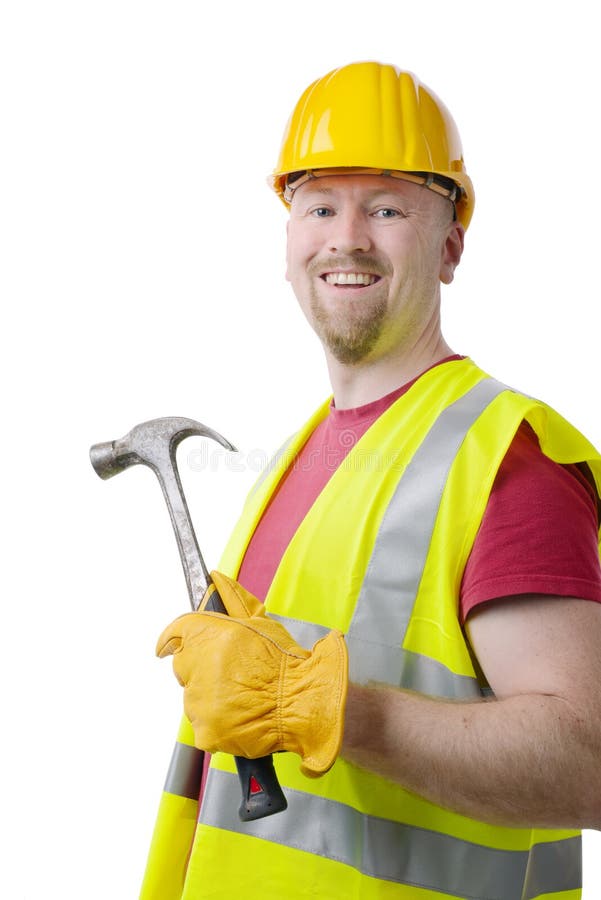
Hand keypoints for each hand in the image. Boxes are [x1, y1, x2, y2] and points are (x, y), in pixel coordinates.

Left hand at [156, 571, 347, 776]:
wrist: (303, 702)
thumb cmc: (286, 663)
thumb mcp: (261, 623)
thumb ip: (233, 599)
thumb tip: (217, 579)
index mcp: (211, 634)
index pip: (177, 632)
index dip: (173, 640)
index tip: (167, 646)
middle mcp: (200, 665)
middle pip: (184, 667)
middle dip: (200, 670)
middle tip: (232, 675)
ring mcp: (200, 700)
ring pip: (193, 698)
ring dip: (210, 698)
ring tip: (242, 697)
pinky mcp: (205, 729)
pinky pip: (203, 726)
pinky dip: (217, 724)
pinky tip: (240, 717)